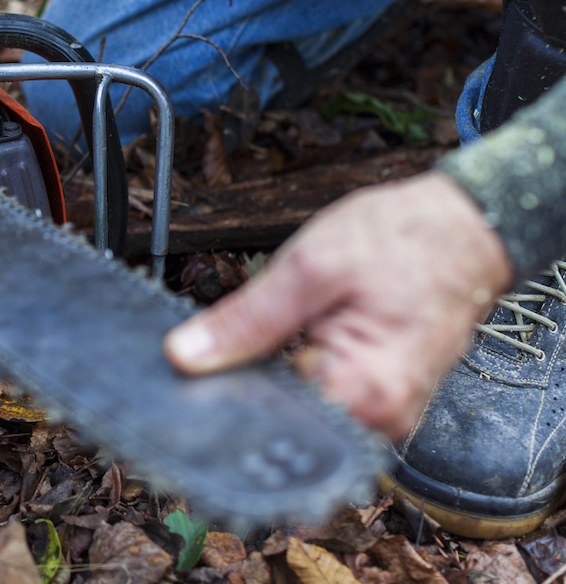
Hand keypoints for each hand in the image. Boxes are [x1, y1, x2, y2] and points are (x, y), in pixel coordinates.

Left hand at [163, 172, 513, 439]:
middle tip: (231, 337)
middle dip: (244, 385)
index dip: (223, 394)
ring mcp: (383, 413)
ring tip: (276, 329)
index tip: (192, 369)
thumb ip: (245, 320)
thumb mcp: (308, 268)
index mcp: (362, 392)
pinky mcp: (379, 398)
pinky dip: (296, 372)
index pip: (267, 420)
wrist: (465, 228)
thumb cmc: (401, 240)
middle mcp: (379, 418)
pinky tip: (292, 341)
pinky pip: (322, 398)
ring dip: (271, 376)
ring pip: (298, 409)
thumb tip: (184, 356)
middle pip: (282, 421)